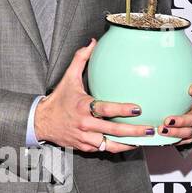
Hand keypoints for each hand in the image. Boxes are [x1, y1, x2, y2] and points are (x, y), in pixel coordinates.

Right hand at [34, 38, 156, 151]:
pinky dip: (116, 148)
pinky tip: (129, 144)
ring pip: (110, 145)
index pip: (106, 109)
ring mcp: (84, 138)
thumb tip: (93, 43)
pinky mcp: (84, 147)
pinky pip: (103, 149)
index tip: (138, 108)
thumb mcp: (68, 78)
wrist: (42, 122)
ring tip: (143, 141)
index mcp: (83, 106)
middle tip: (150, 129)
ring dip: (128, 144)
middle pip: (113, 131)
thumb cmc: (58, 100)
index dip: (122, 110)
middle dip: (134, 131)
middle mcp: (85, 124)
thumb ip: (81, 59)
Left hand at [159, 82, 191, 145]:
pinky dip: (173, 140)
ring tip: (162, 130)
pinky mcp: (191, 135)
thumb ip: (177, 81)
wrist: (191, 108)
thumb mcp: (184, 88)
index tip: (191, 88)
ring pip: (189, 131)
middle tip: (168, 120)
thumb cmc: (186, 97)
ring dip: (175, 132)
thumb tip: (157, 72)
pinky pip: (184, 140)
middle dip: (181, 121)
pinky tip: (162, 138)